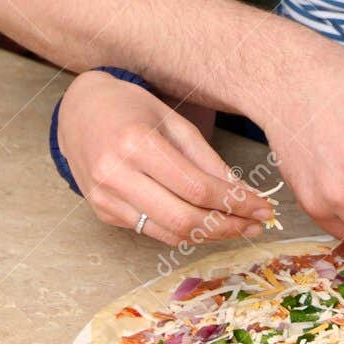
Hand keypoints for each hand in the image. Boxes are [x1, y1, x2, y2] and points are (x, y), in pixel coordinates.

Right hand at [58, 71, 275, 244]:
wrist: (80, 112)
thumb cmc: (132, 109)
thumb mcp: (174, 122)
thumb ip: (207, 160)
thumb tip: (242, 194)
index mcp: (137, 143)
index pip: (197, 188)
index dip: (235, 203)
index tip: (263, 208)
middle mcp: (116, 174)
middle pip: (183, 219)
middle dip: (227, 227)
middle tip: (256, 224)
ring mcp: (105, 198)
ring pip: (168, 233)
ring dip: (209, 235)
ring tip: (238, 227)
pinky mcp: (102, 212)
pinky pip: (151, 230)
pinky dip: (183, 231)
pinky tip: (205, 222)